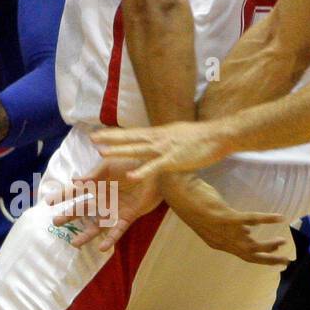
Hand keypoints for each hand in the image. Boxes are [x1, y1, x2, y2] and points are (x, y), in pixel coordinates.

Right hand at [47, 167, 162, 252]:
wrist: (156, 170)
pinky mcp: (128, 217)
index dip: (63, 195)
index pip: (76, 190)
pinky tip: (102, 247)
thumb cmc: (134, 163)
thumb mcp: (111, 164)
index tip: (47, 202)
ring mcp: (115, 209)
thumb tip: (75, 181)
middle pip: (83, 210)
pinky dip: (110, 239)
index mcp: (98, 184)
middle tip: (55, 222)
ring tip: (74, 243)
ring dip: (86, 234)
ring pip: (97, 225)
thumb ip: (94, 173)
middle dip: (69, 216)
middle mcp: (104, 198)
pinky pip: (117, 231)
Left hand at [91, 117, 234, 179]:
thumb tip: (157, 139)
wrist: (218, 135)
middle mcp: (157, 139)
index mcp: (158, 133)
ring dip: (119, 151)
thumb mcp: (177, 134)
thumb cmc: (201, 137)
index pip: (132, 133)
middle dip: (109, 139)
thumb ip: (164, 138)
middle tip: (91, 138)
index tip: (99, 133)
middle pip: (129, 138)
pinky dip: (142, 172)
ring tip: (102, 153)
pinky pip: (154, 167)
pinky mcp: (173, 160)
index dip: (114, 133)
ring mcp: (164, 149)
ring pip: (136, 150)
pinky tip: (131, 176)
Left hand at [162, 174, 292, 265]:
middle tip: (286, 261)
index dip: (261, 257)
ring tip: (283, 242)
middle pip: (248, 255)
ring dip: (268, 244)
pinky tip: (279, 217)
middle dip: (268, 259)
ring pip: (250, 243)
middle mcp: (220, 240)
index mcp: (218, 242)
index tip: (276, 257)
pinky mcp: (224, 216)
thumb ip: (231, 227)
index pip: (243, 255)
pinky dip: (265, 219)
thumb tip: (249, 232)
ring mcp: (222, 229)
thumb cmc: (195, 201)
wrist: (178, 191)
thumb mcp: (215, 220)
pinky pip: (249, 220)